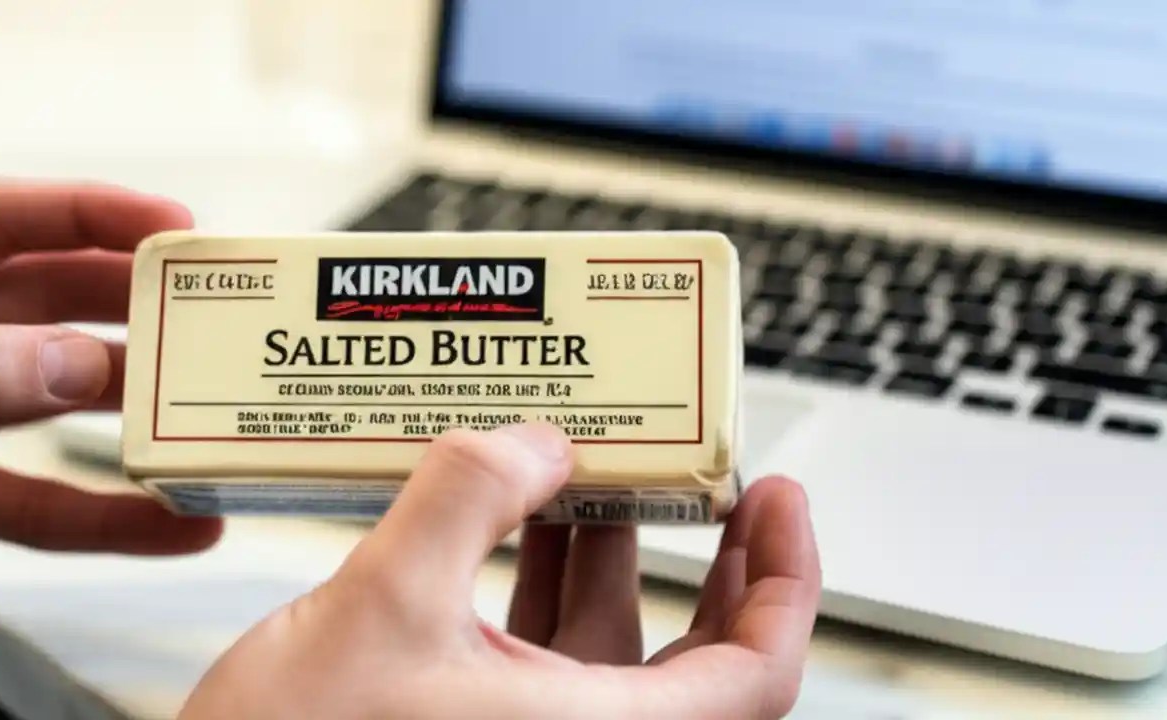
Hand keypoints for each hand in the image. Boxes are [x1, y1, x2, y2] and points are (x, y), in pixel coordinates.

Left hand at [0, 178, 221, 552]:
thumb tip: (81, 365)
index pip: (3, 219)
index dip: (95, 213)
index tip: (178, 228)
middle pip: (50, 306)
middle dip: (139, 316)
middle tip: (219, 322)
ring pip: (55, 404)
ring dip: (136, 418)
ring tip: (218, 424)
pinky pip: (33, 504)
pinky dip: (101, 520)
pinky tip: (173, 528)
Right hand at [180, 424, 820, 718]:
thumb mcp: (379, 602)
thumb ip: (464, 497)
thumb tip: (532, 441)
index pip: (754, 676)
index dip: (787, 580)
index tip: (777, 497)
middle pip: (700, 660)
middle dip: (711, 560)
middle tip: (715, 481)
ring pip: (612, 647)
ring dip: (613, 555)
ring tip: (602, 468)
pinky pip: (546, 652)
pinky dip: (544, 582)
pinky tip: (515, 517)